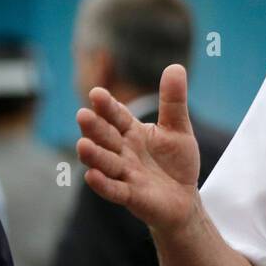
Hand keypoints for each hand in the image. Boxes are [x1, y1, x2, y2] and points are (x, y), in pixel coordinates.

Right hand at [76, 64, 201, 232]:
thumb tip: (176, 67)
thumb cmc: (175, 162)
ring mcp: (124, 174)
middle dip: (95, 128)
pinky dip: (102, 184)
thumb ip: (173, 101)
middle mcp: (123, 151)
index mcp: (132, 132)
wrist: (184, 198)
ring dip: (94, 155)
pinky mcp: (130, 196)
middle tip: (83, 115)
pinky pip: (113, 190)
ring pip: (105, 163)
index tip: (97, 93)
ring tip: (82, 145)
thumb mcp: (178, 128)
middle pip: (106, 138)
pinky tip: (91, 176)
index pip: (117, 116)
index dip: (107, 106)